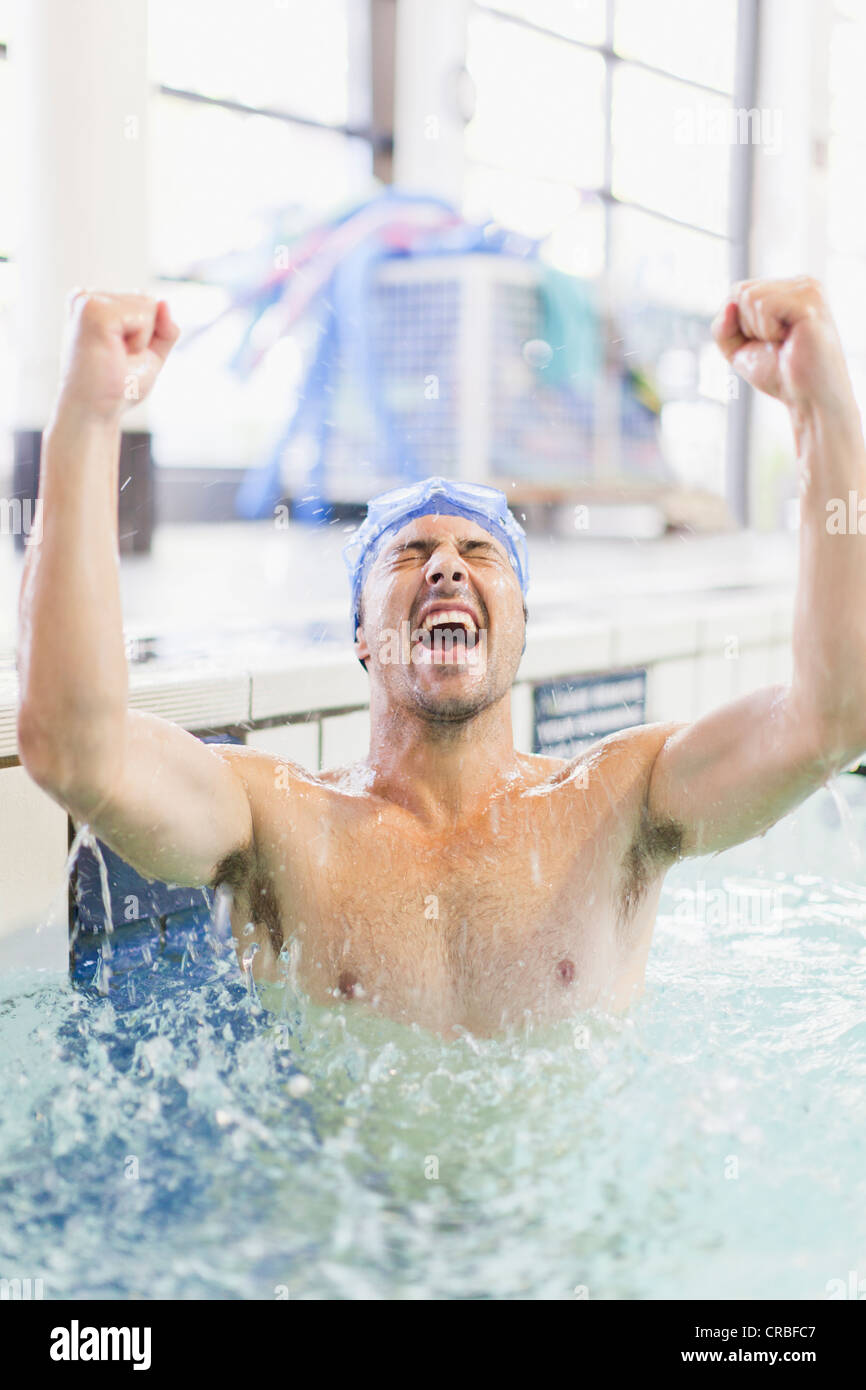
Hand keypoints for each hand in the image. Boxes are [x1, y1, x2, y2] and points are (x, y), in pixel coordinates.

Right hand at [54, 290, 180, 424]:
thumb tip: (164, 302)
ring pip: (149, 303)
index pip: (146, 301)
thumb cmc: (117, 387)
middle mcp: (88, 298)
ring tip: (114, 357)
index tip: (120, 355)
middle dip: (145, 336)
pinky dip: (140, 342)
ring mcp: (88, 301)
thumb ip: (163, 328)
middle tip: (117, 359)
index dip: (146, 335)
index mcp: (95, 305)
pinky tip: (114, 353)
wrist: (95, 412)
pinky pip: (144, 315)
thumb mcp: (150, 353)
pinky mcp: (94, 311)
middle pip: (148, 299)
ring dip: (141, 340)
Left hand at [711, 276, 854, 415]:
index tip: (764, 342)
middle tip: (775, 344)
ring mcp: (808, 289)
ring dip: (758, 330)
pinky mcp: (809, 301)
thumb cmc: (778, 374)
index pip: (738, 290)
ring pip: (750, 297)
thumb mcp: (738, 350)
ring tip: (783, 342)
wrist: (808, 399)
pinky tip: (789, 340)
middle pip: (741, 291)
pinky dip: (767, 330)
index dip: (738, 324)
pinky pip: (764, 306)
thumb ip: (722, 327)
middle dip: (747, 326)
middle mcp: (800, 283)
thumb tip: (730, 304)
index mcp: (788, 289)